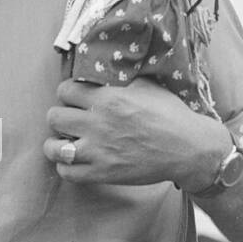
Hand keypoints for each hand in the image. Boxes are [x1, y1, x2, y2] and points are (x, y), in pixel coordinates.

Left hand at [43, 76, 229, 188]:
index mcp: (108, 98)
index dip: (68, 93)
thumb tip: (102, 68)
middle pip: (54, 117)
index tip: (76, 98)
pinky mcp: (103, 173)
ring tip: (65, 142)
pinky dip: (66, 166)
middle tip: (71, 120)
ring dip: (56, 144)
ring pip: (53, 147)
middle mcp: (98, 124)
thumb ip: (119, 78)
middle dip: (61, 116)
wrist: (189, 149)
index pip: (64, 90)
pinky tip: (74, 160)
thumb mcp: (146, 86)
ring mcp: (98, 151)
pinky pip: (67, 172)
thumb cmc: (170, 114)